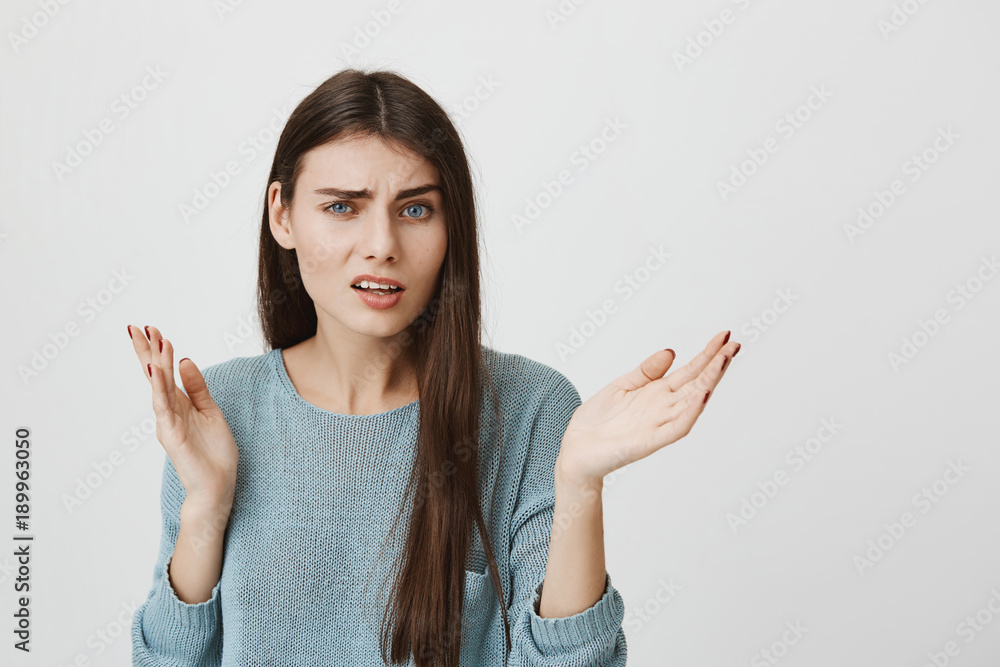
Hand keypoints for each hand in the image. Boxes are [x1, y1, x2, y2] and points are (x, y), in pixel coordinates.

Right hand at [128, 324, 238, 509]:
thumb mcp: (210, 410)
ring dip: (156, 362)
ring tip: (152, 340)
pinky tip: (156, 371)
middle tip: (138, 327)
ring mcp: (168, 422)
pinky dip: (160, 388)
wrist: (217, 484)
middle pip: (156, 375)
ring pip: (159, 386)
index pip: (165, 372)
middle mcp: (169, 410)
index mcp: (179, 404)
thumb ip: (197, 387)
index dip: (158, 351)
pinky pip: (164, 406)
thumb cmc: (214, 451)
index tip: (152, 329)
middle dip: (147, 351)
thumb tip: (185, 360)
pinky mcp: (171, 434)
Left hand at [556, 330, 739, 486]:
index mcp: (657, 394)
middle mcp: (663, 408)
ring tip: (722, 361)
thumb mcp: (622, 386)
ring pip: (692, 402)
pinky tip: (702, 396)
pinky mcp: (648, 441)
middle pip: (697, 384)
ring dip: (709, 382)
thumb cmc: (597, 422)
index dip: (707, 354)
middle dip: (716, 365)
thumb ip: (646, 371)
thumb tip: (671, 352)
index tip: (724, 336)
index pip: (690, 371)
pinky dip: (690, 412)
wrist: (575, 450)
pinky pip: (675, 427)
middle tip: (734, 344)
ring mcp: (658, 425)